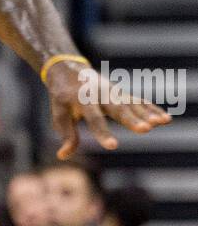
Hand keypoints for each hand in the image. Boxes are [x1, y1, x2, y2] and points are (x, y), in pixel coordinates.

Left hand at [46, 60, 170, 160]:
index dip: (102, 133)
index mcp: (83, 98)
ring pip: (132, 103)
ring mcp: (114, 92)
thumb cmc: (62, 97)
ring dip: (148, 113)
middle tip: (145, 130)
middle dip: (132, 120)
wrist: (69, 69)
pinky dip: (152, 109)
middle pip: (118, 108)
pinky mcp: (122, 94)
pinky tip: (165, 119)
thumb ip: (66, 133)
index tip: (112, 147)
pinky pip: (139, 102)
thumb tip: (63, 155)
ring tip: (163, 122)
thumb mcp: (59, 112)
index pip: (93, 118)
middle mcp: (101, 93)